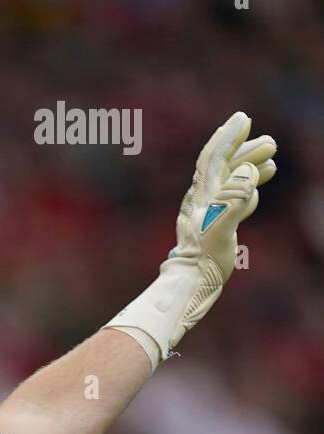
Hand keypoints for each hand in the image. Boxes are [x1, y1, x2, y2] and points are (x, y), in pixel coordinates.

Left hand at [165, 111, 276, 300]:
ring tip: (272, 159)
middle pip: (225, 166)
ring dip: (250, 167)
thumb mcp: (220, 227)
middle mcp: (203, 200)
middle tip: (270, 142)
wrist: (191, 284)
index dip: (229, 137)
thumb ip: (234, 198)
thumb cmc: (203, 260)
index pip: (214, 158)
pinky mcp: (216, 226)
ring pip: (232, 181)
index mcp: (202, 196)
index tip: (243, 119)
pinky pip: (234, 200)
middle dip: (246, 150)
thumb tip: (250, 171)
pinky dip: (248, 189)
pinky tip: (260, 188)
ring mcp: (210, 213)